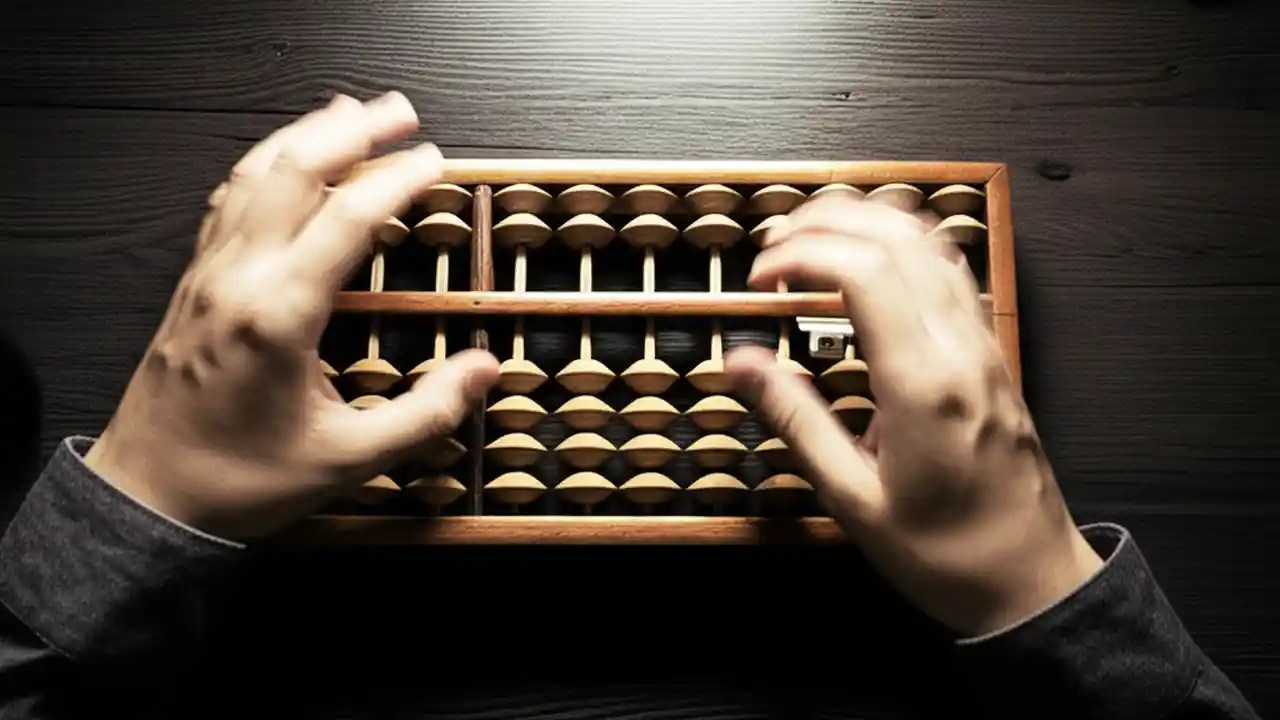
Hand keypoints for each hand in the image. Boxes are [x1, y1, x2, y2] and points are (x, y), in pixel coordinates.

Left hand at [84, 92, 498, 539]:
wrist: (148, 495)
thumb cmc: (242, 481)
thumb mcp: (347, 459)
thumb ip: (425, 413)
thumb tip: (485, 369)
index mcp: (279, 315)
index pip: (347, 218)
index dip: (397, 180)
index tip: (436, 162)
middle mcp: (238, 279)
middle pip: (295, 171)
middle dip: (352, 131)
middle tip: (401, 114)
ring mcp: (208, 275)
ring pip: (254, 175)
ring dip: (306, 135)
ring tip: (349, 113)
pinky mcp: (193, 283)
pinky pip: (228, 201)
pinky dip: (264, 165)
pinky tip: (284, 161)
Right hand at [725, 192, 1101, 635]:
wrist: (1032, 582)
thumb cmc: (944, 554)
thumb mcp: (853, 500)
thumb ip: (796, 421)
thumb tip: (741, 362)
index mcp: (923, 385)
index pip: (864, 272)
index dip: (802, 254)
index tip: (758, 278)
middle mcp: (961, 350)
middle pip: (898, 238)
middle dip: (827, 221)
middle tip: (773, 244)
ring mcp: (983, 347)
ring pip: (932, 243)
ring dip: (868, 222)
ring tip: (811, 235)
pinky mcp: (991, 354)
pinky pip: (952, 271)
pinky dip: (903, 245)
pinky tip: (870, 260)